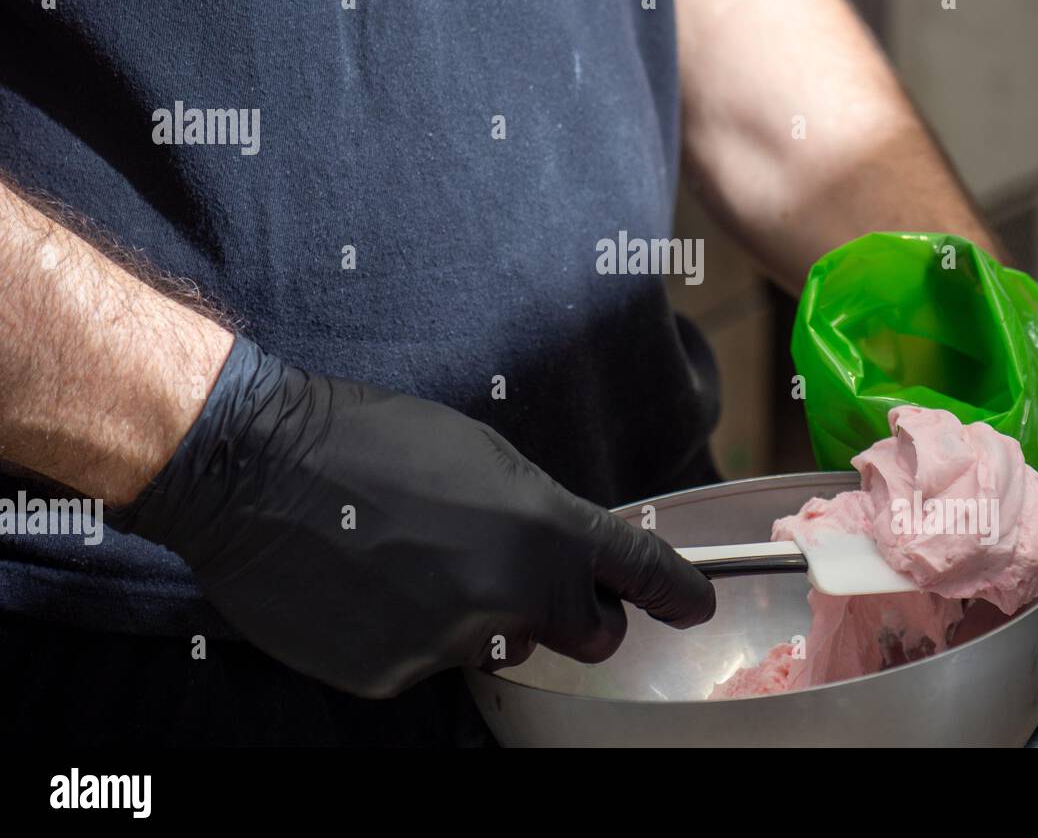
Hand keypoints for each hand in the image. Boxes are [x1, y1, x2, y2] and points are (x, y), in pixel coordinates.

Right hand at [110, 337, 715, 697]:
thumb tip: (566, 553)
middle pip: (589, 635)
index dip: (679, 592)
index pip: (642, 571)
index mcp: (544, 527)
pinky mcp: (396, 676)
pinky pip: (430, 663)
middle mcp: (513, 594)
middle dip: (574, 616)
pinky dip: (414, 635)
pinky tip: (374, 589)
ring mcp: (454, 643)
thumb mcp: (483, 456)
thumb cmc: (373, 439)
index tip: (696, 605)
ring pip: (501, 648)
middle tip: (524, 582)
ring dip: (480, 619)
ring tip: (415, 563)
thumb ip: (541, 515)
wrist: (262, 468)